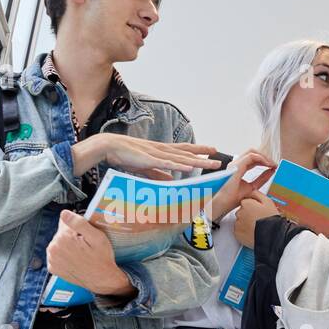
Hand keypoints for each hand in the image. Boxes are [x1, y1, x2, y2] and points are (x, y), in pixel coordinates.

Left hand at [46, 210, 136, 297]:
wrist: (102, 280)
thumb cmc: (101, 258)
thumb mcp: (96, 236)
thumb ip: (78, 222)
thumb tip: (64, 213)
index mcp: (62, 238)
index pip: (65, 221)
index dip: (77, 227)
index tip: (85, 235)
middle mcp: (53, 249)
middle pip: (61, 233)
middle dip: (72, 236)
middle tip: (86, 245)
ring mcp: (52, 260)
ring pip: (58, 243)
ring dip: (68, 245)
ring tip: (81, 253)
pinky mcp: (53, 268)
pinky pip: (56, 255)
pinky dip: (64, 255)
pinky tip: (75, 259)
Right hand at [72, 133, 222, 179]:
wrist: (109, 146)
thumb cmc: (125, 155)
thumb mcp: (145, 167)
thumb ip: (158, 174)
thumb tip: (171, 181)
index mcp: (161, 150)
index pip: (184, 150)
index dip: (198, 150)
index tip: (212, 150)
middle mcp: (162, 149)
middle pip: (187, 152)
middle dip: (203, 154)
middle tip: (219, 157)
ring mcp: (156, 153)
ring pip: (181, 157)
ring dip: (197, 160)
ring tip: (212, 162)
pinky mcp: (149, 159)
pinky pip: (167, 163)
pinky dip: (179, 165)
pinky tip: (190, 167)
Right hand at [207, 150, 275, 222]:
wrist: (223, 204)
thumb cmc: (232, 198)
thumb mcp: (252, 187)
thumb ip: (261, 179)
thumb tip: (271, 172)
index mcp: (238, 169)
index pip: (253, 159)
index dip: (264, 161)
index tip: (274, 166)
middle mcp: (236, 164)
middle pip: (253, 153)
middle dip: (265, 157)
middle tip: (274, 164)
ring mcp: (235, 164)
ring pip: (252, 152)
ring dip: (264, 157)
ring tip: (272, 164)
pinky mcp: (237, 166)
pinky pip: (251, 156)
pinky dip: (261, 158)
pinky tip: (267, 165)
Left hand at [233, 192, 278, 249]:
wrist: (272, 235)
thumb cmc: (271, 219)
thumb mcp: (268, 201)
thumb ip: (257, 194)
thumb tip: (252, 190)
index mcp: (246, 204)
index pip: (245, 203)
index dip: (252, 207)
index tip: (258, 212)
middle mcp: (240, 213)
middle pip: (241, 212)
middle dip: (248, 215)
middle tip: (258, 220)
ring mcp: (238, 223)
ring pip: (240, 221)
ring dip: (245, 223)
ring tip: (256, 227)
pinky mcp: (237, 234)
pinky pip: (238, 231)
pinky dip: (243, 232)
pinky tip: (252, 232)